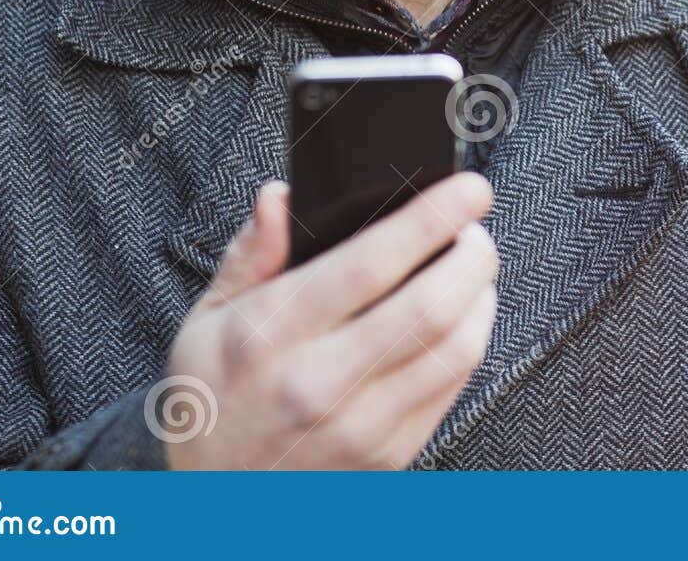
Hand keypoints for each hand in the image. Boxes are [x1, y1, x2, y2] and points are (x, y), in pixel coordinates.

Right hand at [161, 172, 497, 468]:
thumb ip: (249, 255)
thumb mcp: (207, 320)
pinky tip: (462, 316)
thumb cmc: (215, 396)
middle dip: (472, 255)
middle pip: (431, 308)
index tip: (469, 189)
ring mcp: (360, 427)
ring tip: (472, 266)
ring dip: (480, 296)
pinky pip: (453, 387)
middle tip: (476, 227)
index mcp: (270, 337)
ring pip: (457, 349)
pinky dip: (471, 340)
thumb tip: (279, 197)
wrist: (215, 498)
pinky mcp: (390, 456)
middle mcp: (319, 384)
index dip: (430, 219)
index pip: (369, 265)